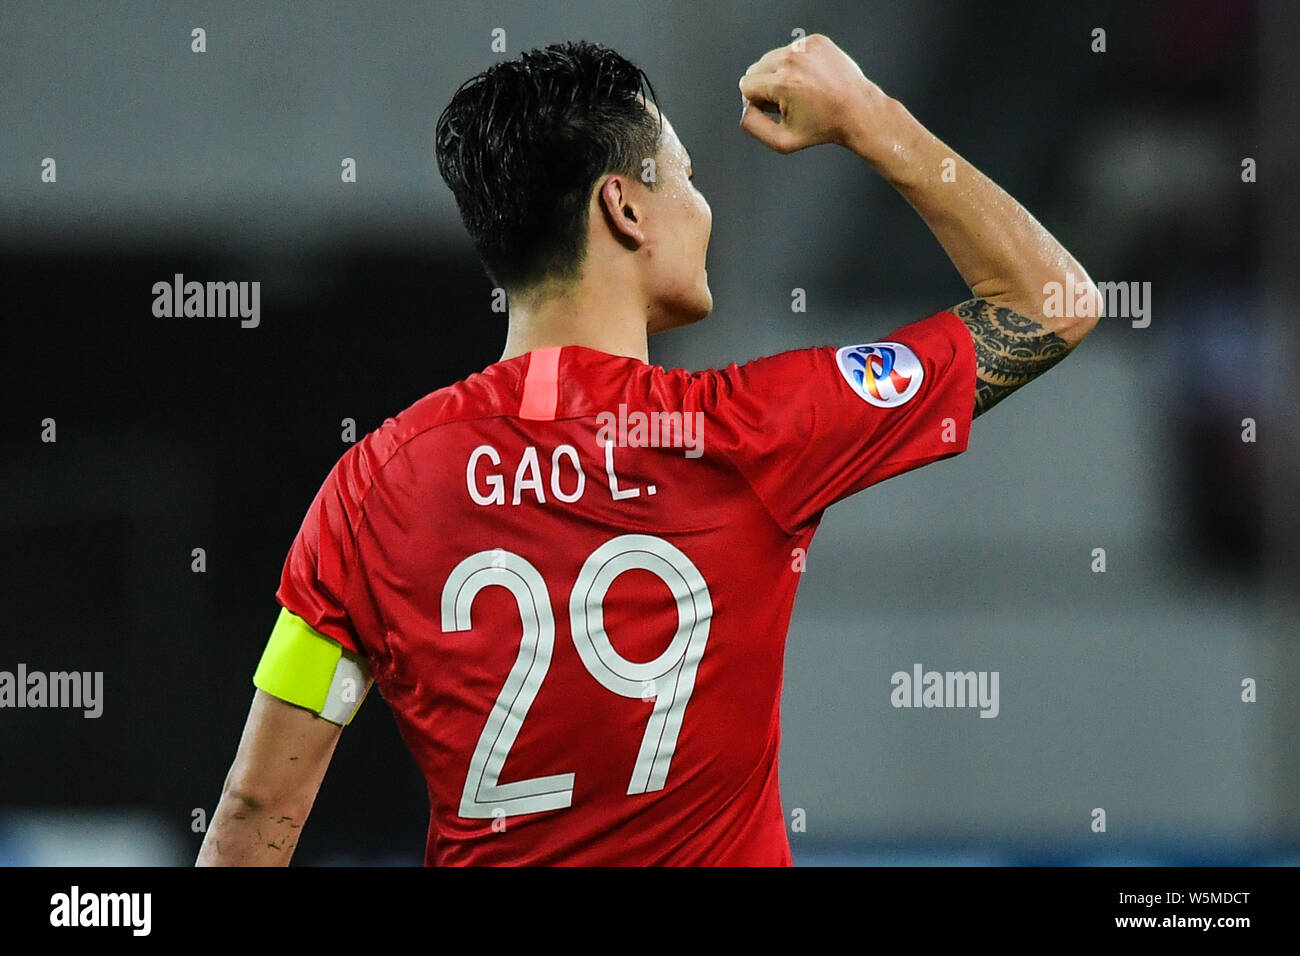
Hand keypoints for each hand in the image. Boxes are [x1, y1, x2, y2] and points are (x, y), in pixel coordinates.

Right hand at [738, 34, 894, 156]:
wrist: (858, 110)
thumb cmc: (822, 127)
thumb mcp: (782, 142)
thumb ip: (753, 127)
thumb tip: (744, 108)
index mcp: (783, 83)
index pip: (746, 85)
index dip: (758, 102)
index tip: (778, 109)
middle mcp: (793, 60)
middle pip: (755, 68)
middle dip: (767, 86)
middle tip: (791, 101)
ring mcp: (806, 47)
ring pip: (771, 57)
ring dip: (780, 74)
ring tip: (802, 89)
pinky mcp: (816, 41)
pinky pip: (790, 50)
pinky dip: (796, 64)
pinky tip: (812, 78)